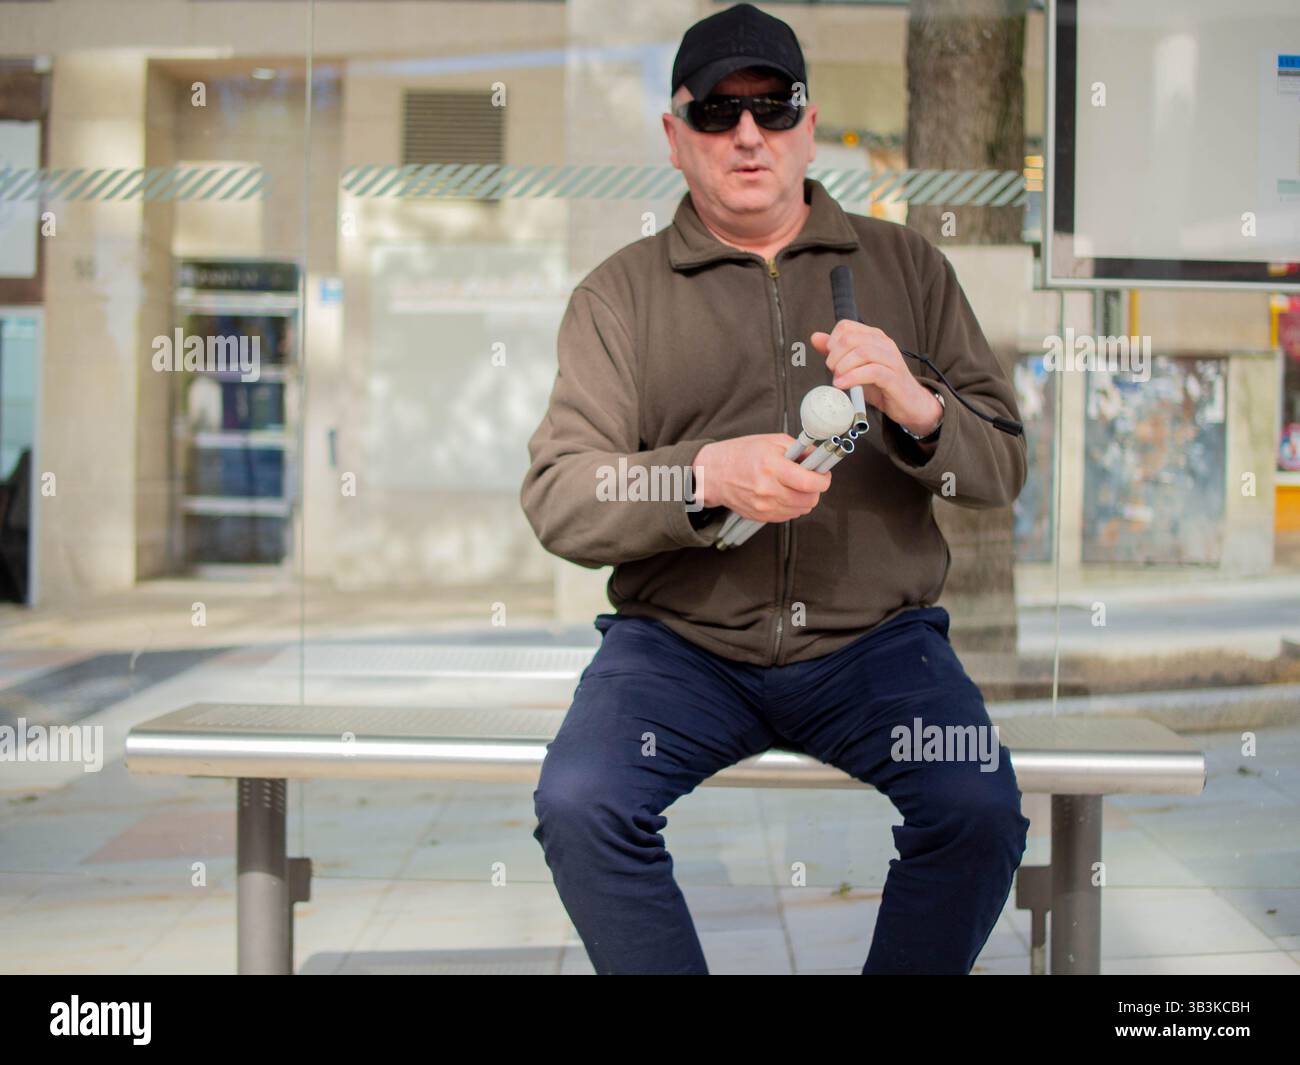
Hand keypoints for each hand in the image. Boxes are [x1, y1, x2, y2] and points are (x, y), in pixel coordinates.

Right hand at [694, 434, 830, 522]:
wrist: (714, 473)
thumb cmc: (741, 454)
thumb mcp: (772, 441)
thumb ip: (800, 449)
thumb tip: (819, 459)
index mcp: (772, 466)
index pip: (810, 483)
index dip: (823, 480)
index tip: (824, 474)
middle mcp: (768, 489)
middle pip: (809, 500)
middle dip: (815, 489)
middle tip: (808, 478)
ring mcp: (764, 506)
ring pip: (801, 510)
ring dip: (804, 498)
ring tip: (793, 485)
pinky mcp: (761, 516)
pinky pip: (788, 516)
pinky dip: (791, 506)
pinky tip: (782, 493)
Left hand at [811, 321, 942, 437]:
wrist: (908, 404)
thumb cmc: (881, 385)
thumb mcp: (854, 367)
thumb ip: (836, 352)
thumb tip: (815, 337)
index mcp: (873, 337)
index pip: (845, 327)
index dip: (831, 343)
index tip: (831, 360)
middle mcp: (883, 343)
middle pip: (850, 339)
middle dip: (834, 357)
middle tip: (833, 372)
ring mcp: (891, 359)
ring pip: (862, 352)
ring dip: (843, 367)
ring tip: (838, 380)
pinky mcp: (894, 377)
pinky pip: (872, 371)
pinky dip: (853, 378)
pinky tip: (844, 385)